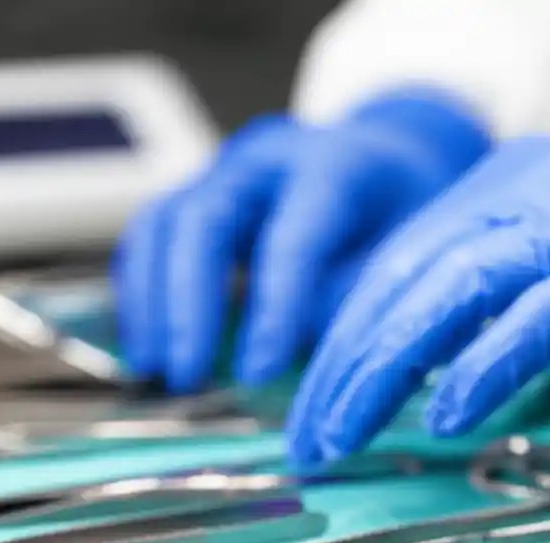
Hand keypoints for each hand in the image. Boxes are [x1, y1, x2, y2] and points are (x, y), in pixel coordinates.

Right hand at [113, 89, 490, 392]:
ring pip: (163, 222)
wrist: (389, 160)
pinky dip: (142, 292)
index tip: (257, 374)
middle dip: (190, 305)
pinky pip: (150, 235)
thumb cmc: (402, 217)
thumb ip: (352, 298)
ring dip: (152, 302)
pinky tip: (147, 345)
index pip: (293, 236)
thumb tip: (293, 354)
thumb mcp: (407, 253)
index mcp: (335, 166)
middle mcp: (267, 159)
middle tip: (188, 376)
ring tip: (156, 369)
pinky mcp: (196, 193)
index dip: (274, 308)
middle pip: (205, 218)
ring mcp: (224, 171)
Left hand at [287, 129, 549, 463]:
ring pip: (447, 294)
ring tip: (342, 437)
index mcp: (505, 185)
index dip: (343, 342)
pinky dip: (482, 368)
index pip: (396, 269)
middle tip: (306, 442)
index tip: (312, 408)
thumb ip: (506, 284)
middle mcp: (526, 192)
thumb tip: (437, 359)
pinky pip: (537, 319)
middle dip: (341, 367)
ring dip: (382, 372)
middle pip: (403, 283)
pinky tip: (445, 418)